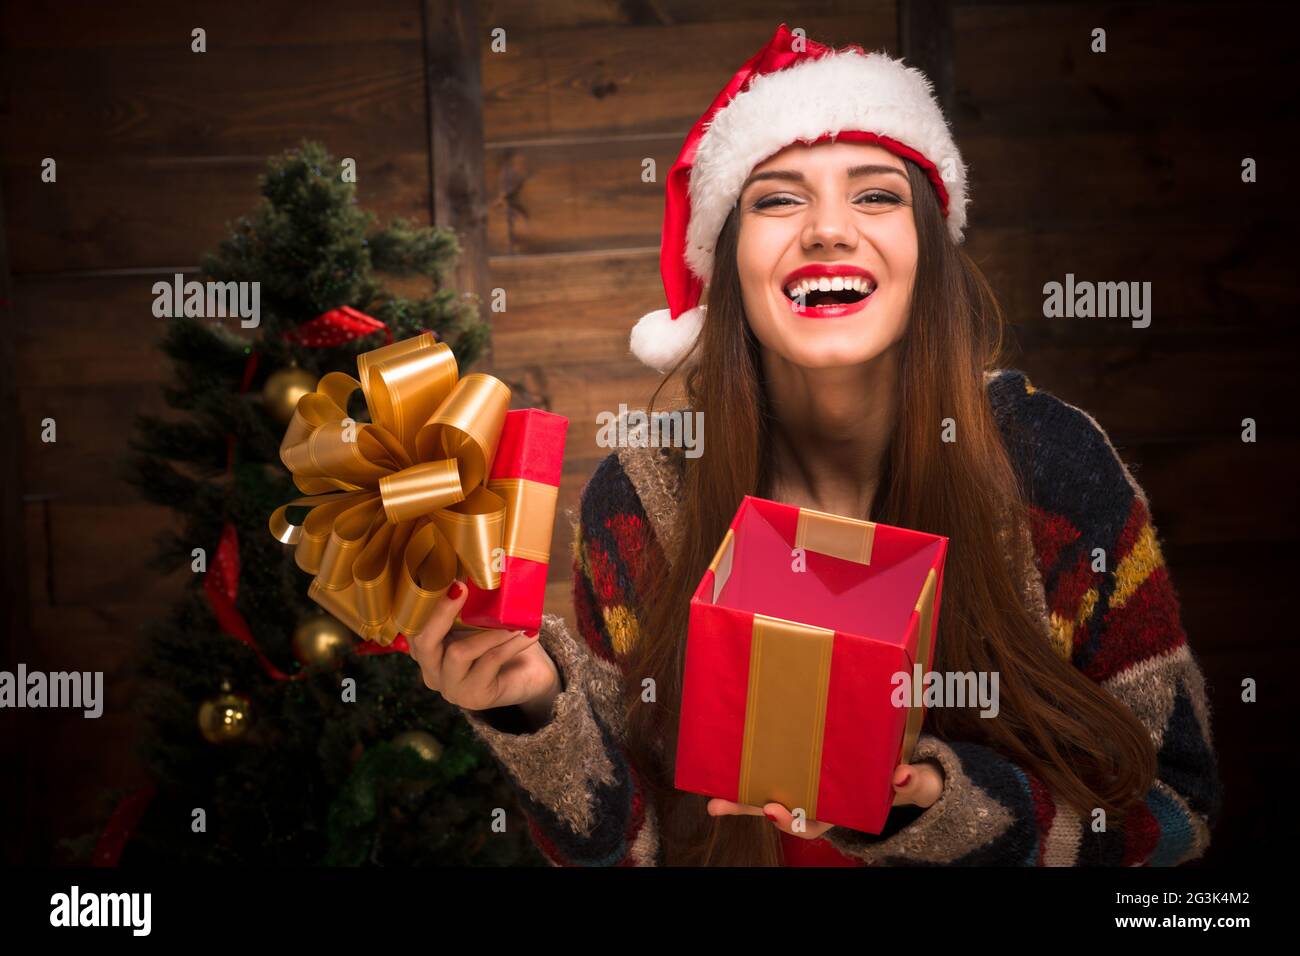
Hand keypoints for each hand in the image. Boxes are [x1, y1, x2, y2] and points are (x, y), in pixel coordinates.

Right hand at [408, 580, 559, 715]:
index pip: (413, 627)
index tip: (444, 578)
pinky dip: (509, 645)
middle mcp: (431, 671)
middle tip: (462, 587)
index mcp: (427, 650)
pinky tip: (528, 634)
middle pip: (423, 642)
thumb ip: (470, 605)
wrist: (529, 676)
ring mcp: (450, 688)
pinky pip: (488, 663)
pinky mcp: (473, 697)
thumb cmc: (500, 642)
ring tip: (514, 621)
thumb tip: (476, 567)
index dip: (425, 603)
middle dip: (441, 613)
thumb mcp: (480, 622)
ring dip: (489, 633)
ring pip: (458, 653)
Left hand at [706, 759, 945, 839]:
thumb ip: (911, 780)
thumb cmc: (906, 777)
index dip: (792, 820)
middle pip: (779, 809)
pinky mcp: (800, 764)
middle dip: (748, 809)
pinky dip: (751, 769)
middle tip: (718, 806)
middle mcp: (819, 801)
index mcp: (843, 808)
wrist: (902, 770)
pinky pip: (772, 769)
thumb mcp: (915, 781)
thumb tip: (901, 775)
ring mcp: (807, 785)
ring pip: (768, 793)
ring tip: (711, 800)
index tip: (772, 811)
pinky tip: (727, 761)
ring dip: (739, 797)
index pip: (812, 821)